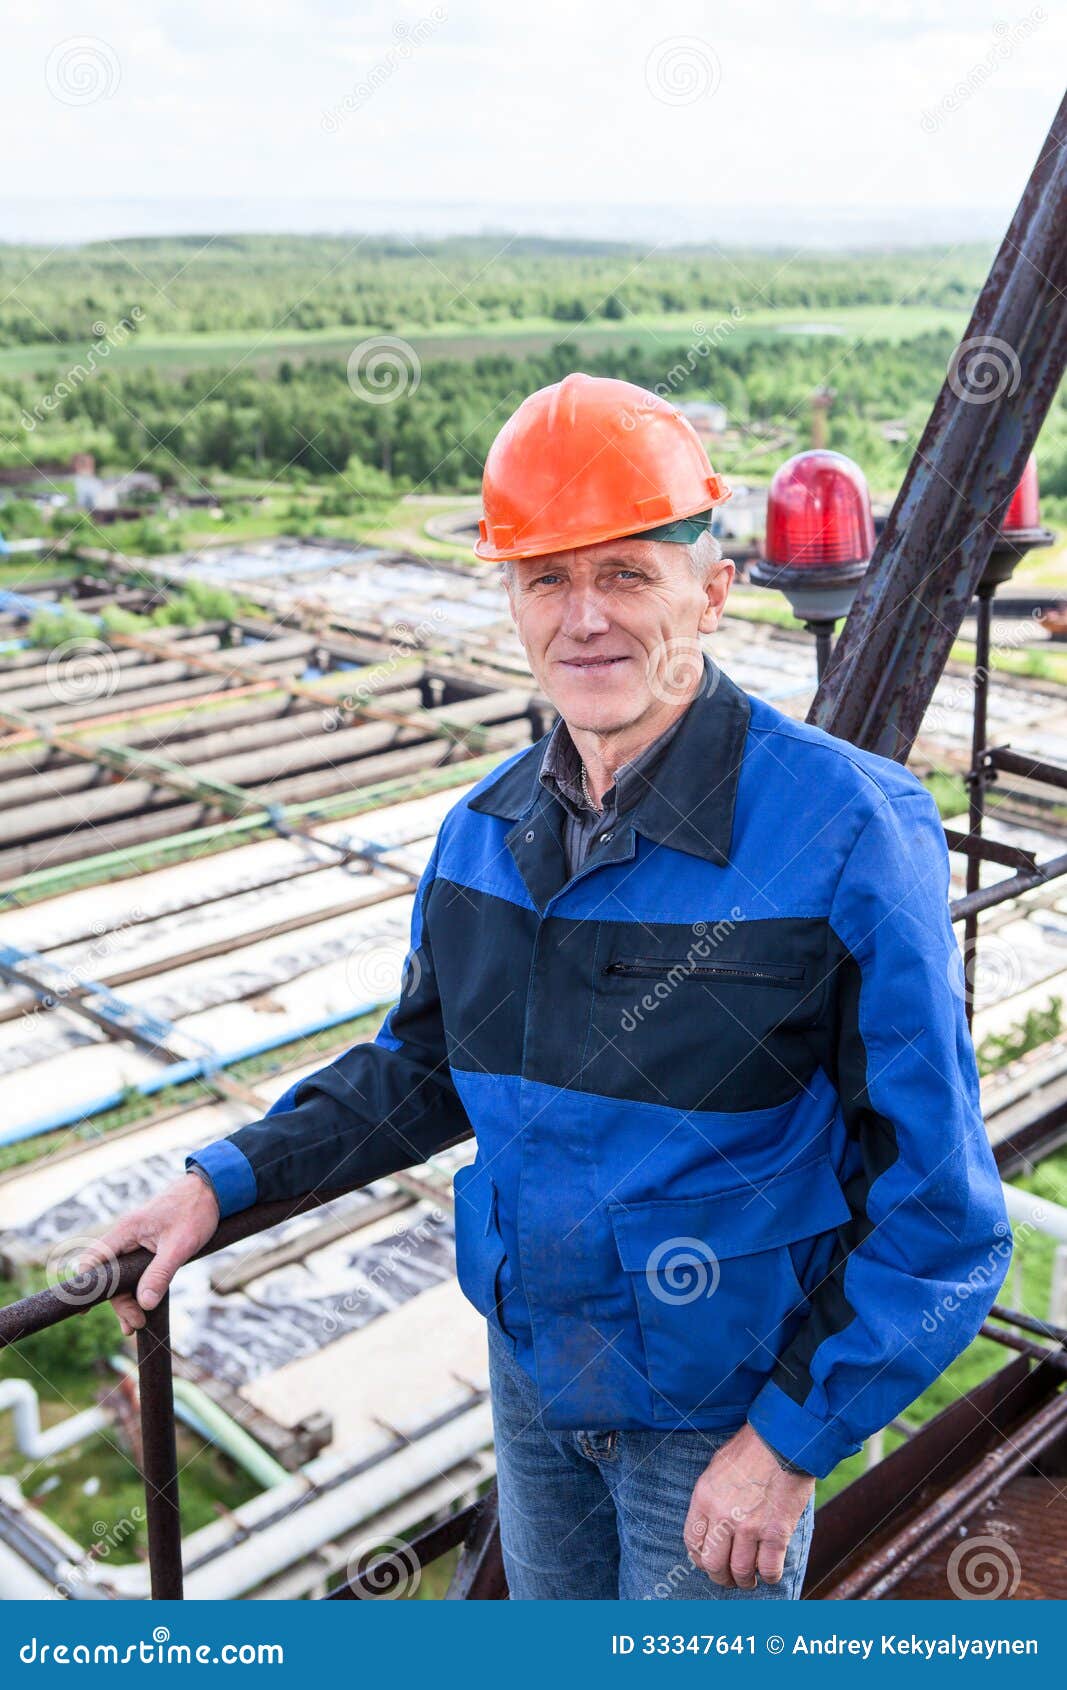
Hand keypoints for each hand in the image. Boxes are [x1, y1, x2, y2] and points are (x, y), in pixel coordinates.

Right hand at [76, 1173, 220, 1335]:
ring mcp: (135, 1241)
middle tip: (134, 1324)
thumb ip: (160, 1273)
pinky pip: (135, 1270)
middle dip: (119, 1302)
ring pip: (123, 1276)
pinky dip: (138, 1289)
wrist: (211, 1190)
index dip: (86, 1285)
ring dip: (128, 1300)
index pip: (94, 1260)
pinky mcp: (147, 1245)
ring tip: (136, 1325)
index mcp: (125, 1231)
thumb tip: (144, 1303)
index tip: (84, 1309)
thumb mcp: (180, 1245)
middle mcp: (125, 1236)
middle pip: (110, 1275)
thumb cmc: (194, 1211)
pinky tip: (143, 1307)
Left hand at [683, 1423, 814, 1588]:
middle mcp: (722, 1515)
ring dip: (746, 1581)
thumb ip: (712, 1498)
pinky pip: (769, 1569)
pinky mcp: (776, 1532)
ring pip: (741, 1572)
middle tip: (730, 1578)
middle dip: (721, 1577)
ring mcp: (749, 1526)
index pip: (692, 1542)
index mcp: (704, 1498)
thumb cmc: (750, 1448)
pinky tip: (770, 1573)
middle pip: (714, 1564)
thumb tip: (712, 1526)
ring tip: (751, 1579)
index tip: (709, 1562)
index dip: (700, 1559)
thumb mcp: (717, 1468)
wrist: (782, 1440)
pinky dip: (769, 1577)